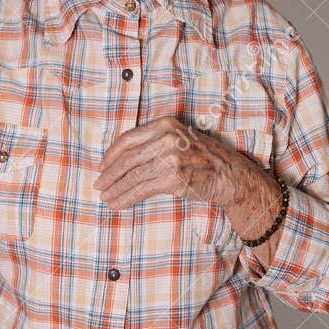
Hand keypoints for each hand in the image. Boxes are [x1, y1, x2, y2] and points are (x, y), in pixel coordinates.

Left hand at [94, 117, 241, 211]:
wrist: (229, 175)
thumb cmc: (203, 158)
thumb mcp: (179, 139)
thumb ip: (155, 142)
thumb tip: (123, 158)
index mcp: (165, 125)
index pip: (129, 138)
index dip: (111, 154)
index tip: (101, 166)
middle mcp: (167, 138)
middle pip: (128, 158)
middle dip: (110, 174)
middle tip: (98, 184)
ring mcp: (170, 158)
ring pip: (132, 175)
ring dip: (115, 189)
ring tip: (106, 197)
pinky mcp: (173, 179)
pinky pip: (142, 190)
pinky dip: (127, 198)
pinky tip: (119, 204)